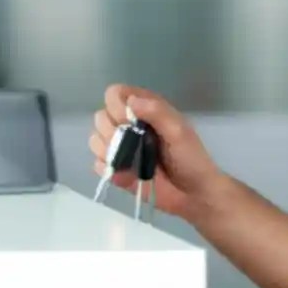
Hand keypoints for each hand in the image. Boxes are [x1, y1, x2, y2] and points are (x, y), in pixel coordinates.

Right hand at [89, 84, 227, 223]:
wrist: (193, 193)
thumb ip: (157, 112)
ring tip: (129, 161)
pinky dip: (108, 169)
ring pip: (95, 140)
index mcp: (145, 109)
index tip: (129, 120)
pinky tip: (126, 175)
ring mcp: (122, 148)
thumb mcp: (179, 131)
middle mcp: (129, 125)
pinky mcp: (117, 169)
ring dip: (107, 150)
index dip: (116, 105)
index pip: (114, 94)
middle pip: (100, 116)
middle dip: (111, 130)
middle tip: (132, 144)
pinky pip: (98, 164)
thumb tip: (130, 101)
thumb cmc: (190, 158)